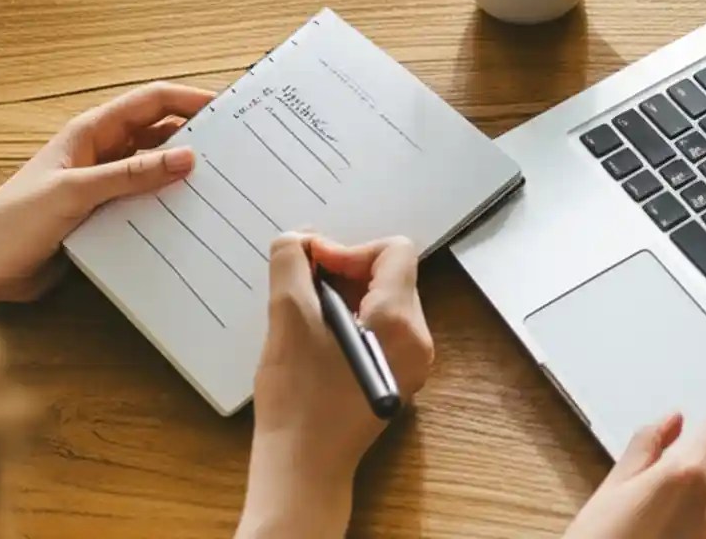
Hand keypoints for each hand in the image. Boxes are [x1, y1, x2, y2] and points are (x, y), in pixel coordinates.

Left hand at [0, 81, 214, 301]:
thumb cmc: (15, 220)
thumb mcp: (76, 191)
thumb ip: (131, 174)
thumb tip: (187, 157)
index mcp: (92, 133)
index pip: (150, 102)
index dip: (189, 99)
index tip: (227, 108)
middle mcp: (103, 154)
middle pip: (160, 133)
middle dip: (196, 136)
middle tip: (237, 148)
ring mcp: (107, 184)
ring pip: (157, 169)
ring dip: (185, 174)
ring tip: (224, 183)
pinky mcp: (109, 214)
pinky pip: (149, 202)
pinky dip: (171, 205)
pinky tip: (194, 216)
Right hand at [236, 233, 433, 538]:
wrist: (303, 466)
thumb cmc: (298, 400)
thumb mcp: (287, 317)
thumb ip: (292, 263)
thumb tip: (299, 239)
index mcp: (401, 322)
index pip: (394, 251)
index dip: (349, 249)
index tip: (315, 265)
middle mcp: (418, 340)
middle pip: (392, 276)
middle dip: (346, 271)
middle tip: (305, 288)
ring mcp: (412, 361)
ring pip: (386, 301)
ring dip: (346, 295)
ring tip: (309, 314)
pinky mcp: (398, 376)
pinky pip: (383, 328)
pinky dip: (353, 319)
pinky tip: (318, 338)